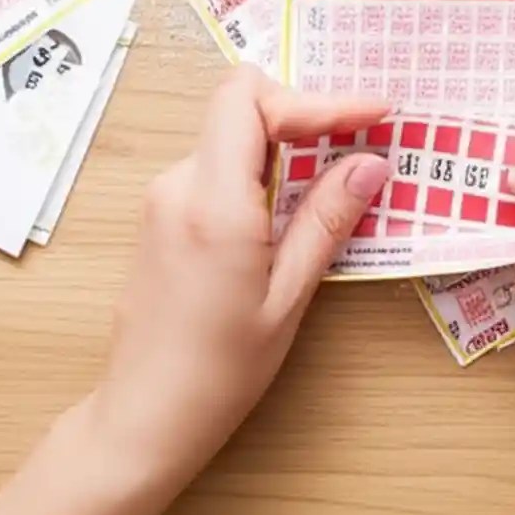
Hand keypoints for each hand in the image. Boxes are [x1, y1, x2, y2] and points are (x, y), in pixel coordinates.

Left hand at [0, 66, 391, 514]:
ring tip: (335, 186)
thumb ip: (326, 220)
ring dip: (284, 151)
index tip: (370, 115)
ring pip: (230, 141)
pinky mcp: (160, 219)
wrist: (143, 416)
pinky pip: (215, 171)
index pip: (249, 98)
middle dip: (306, 120)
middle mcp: (177, 187)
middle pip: (241, 111)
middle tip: (361, 146)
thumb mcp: (288, 297)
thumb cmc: (219, 371)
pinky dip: (259, 175)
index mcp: (211, 202)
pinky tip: (290, 213)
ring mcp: (162, 201)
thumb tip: (370, 163)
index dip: (316, 98)